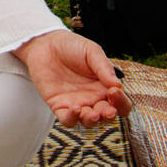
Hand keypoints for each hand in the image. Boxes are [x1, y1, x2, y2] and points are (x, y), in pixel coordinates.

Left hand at [14, 29, 131, 127]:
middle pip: (107, 116)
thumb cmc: (71, 47)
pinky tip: (75, 109)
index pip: (120, 103)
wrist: (45, 43)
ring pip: (89, 122)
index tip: (114, 91)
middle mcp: (93, 98)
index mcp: (105, 87)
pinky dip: (72, 119)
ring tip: (92, 113)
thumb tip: (118, 85)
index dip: (121, 102)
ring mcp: (77, 103)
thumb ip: (104, 68)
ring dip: (92, 121)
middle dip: (109, 115)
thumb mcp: (91, 52)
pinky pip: (68, 120)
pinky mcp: (59, 106)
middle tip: (107, 110)